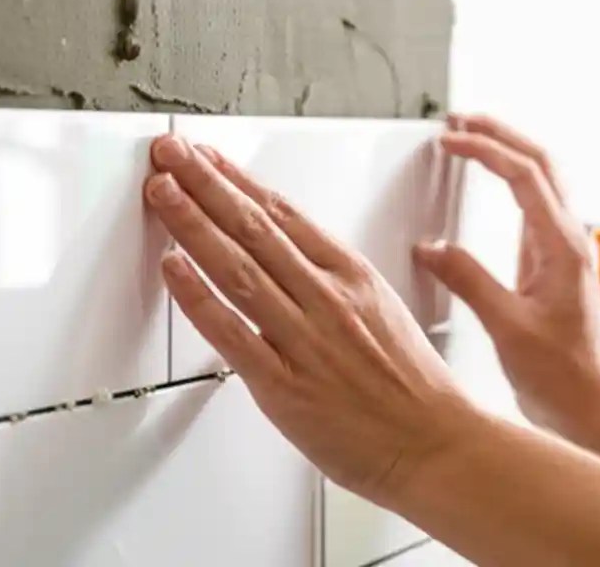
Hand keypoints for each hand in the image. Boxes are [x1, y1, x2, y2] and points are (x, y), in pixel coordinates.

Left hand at [143, 134, 480, 504]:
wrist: (437, 446)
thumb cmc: (414, 387)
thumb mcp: (384, 310)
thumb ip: (336, 282)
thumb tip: (292, 257)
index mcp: (354, 276)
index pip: (284, 214)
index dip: (238, 180)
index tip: (208, 158)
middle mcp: (327, 299)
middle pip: (254, 228)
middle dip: (206, 184)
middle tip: (170, 152)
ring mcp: (304, 340)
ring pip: (237, 269)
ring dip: (193, 224)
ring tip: (163, 190)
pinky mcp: (284, 386)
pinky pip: (232, 333)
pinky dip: (198, 297)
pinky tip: (172, 267)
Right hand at [413, 114, 599, 444]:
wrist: (592, 409)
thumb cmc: (564, 377)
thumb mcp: (506, 325)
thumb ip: (468, 280)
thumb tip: (433, 249)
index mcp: (562, 247)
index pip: (524, 175)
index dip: (484, 150)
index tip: (450, 140)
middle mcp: (569, 242)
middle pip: (540, 164)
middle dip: (500, 134)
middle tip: (460, 120)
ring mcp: (565, 252)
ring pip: (542, 181)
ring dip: (508, 153)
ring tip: (472, 138)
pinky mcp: (554, 267)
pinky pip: (534, 208)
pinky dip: (511, 184)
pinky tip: (493, 185)